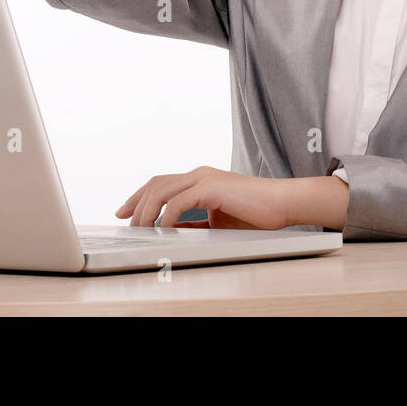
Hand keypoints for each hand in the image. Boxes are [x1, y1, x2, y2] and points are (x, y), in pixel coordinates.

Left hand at [116, 167, 294, 229]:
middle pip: (156, 183)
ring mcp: (205, 178)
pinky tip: (163, 229)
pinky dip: (167, 215)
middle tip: (123, 220)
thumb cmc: (257, 214)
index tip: (126, 212)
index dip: (140, 197)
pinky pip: (180, 201)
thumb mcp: (217, 222)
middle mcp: (199, 174)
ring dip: (147, 210)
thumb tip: (172, 231)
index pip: (162, 184)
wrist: (282, 204)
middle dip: (135, 202)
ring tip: (140, 229)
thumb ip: (195, 223)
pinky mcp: (212, 187)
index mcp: (200, 180)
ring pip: (163, 190)